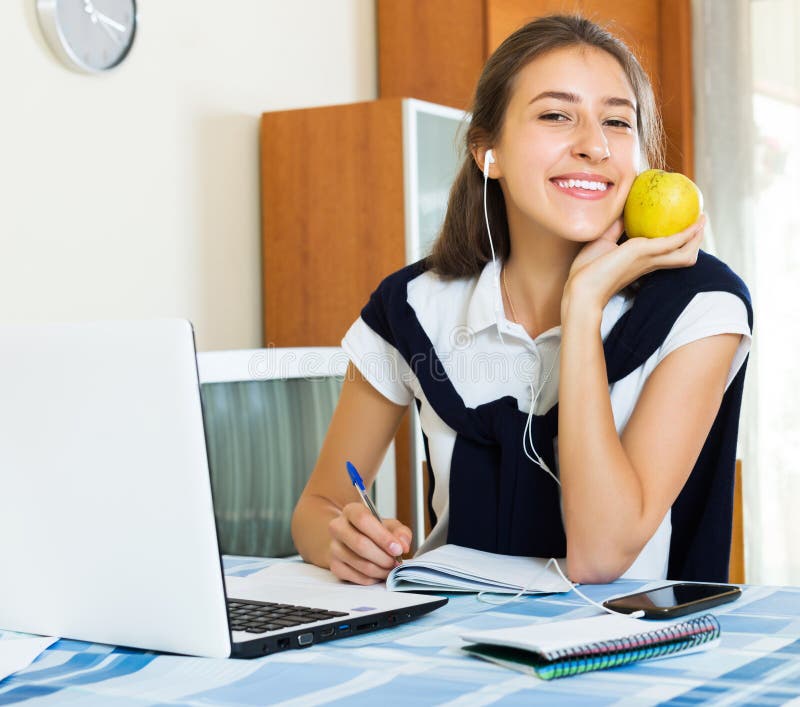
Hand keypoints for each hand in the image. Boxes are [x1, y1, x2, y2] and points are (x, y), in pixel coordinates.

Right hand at [327, 503, 411, 583]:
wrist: (353, 541)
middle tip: (396, 562)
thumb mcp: (389, 526)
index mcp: (351, 511)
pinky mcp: (334, 566)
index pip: (363, 520)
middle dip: (384, 557)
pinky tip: (379, 573)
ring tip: (390, 568)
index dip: (382, 536)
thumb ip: (400, 532)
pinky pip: (357, 577)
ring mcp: (334, 548)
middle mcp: (338, 527)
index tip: (398, 549)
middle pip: (361, 544)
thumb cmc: (373, 532)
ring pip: (360, 564)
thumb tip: (402, 545)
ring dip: (381, 570)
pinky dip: (373, 578)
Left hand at [564, 214, 705, 314]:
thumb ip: (615, 228)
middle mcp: (649, 263)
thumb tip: (622, 212)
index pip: (665, 254)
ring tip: (702, 220)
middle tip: (701, 223)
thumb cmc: (587, 270)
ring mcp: (649, 260)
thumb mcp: (603, 242)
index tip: (684, 229)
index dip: (678, 244)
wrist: (581, 288)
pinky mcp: (643, 253)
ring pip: (685, 254)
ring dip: (697, 238)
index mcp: (641, 263)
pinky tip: (694, 224)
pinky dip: (686, 234)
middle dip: (695, 242)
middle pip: (683, 256)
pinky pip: (673, 243)